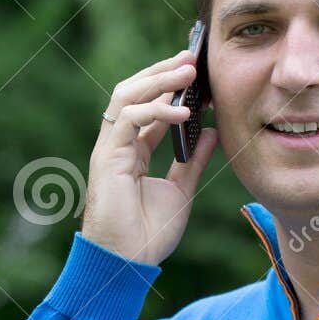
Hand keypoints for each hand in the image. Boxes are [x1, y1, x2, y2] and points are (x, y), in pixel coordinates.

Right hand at [81, 50, 220, 265]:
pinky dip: (155, 110)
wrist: (127, 262)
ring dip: (158, 80)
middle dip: (162, 71)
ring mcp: (110, 148)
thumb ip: (194, 160)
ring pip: (127, 96)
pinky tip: (182, 112)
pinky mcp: (107, 156)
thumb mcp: (181, 190)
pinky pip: (129, 119)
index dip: (172, 87)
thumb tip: (211, 131)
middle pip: (134, 92)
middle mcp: (119, 144)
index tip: (200, 73)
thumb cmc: (148, 234)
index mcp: (134, 151)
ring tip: (188, 71)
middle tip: (192, 57)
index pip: (150, 106)